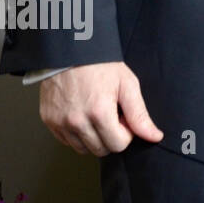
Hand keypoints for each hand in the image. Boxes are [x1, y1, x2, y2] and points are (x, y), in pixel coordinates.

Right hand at [40, 62, 162, 156]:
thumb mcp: (127, 85)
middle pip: (101, 150)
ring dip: (94, 138)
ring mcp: (60, 123)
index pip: (118, 145)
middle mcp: (77, 122)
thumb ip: (140, 115)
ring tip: (97, 116)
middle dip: (112, 137)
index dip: (126, 133)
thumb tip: (154, 136)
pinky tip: (84, 117)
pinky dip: (78, 135)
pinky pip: (67, 142)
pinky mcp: (49, 122)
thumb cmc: (100, 66)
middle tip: (112, 116)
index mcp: (99, 113)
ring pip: (83, 149)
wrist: (72, 52)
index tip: (124, 118)